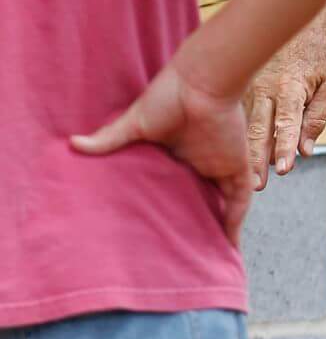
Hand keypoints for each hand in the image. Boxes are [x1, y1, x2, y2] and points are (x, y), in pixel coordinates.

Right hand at [71, 55, 252, 245]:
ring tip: (208, 257)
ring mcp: (218, 166)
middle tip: (182, 253)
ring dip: (217, 227)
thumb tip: (73, 145)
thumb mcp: (134, 124)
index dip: (168, 206)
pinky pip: (239, 200)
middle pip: (198, 199)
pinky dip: (236, 221)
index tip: (156, 230)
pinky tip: (230, 245)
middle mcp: (198, 163)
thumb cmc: (167, 96)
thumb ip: (109, 139)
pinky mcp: (236, 167)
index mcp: (175, 154)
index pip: (173, 187)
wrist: (200, 82)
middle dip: (193, 223)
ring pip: (220, 204)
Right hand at [244, 22, 325, 188]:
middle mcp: (265, 87)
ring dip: (245, 151)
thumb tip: (306, 151)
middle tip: (256, 185)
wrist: (302, 25)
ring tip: (242, 178)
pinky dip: (238, 137)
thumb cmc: (319, 59)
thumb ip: (318, 119)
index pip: (288, 122)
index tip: (284, 169)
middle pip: (260, 129)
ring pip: (245, 125)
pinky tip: (233, 156)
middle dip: (257, 159)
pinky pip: (239, 117)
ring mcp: (249, 86)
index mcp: (290, 86)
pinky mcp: (240, 87)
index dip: (286, 147)